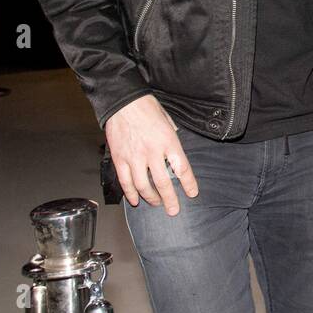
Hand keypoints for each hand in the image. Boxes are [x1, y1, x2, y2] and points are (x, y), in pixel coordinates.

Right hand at [105, 94, 197, 214]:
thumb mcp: (168, 121)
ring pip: (143, 186)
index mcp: (168, 142)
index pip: (182, 168)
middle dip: (170, 199)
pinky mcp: (120, 159)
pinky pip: (126, 181)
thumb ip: (172, 140)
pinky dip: (130, 193)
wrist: (123, 101)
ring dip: (151, 198)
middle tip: (174, 210)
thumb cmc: (147, 108)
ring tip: (156, 203)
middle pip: (163, 183)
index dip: (188, 184)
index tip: (192, 193)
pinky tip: (135, 200)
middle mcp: (152, 152)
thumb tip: (174, 155)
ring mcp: (134, 157)